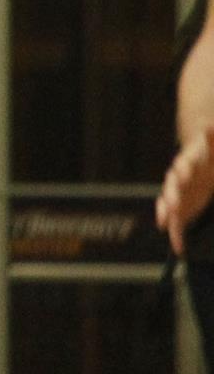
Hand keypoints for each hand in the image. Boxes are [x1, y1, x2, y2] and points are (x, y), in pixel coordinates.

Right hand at [158, 128, 213, 255]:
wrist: (204, 171)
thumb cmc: (210, 161)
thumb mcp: (213, 150)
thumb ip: (211, 138)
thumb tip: (209, 125)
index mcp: (187, 166)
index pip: (182, 167)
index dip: (183, 171)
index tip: (186, 173)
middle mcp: (178, 182)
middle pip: (172, 188)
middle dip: (172, 196)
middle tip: (173, 203)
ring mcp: (178, 197)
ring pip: (168, 206)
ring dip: (166, 214)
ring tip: (165, 222)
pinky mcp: (181, 212)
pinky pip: (176, 225)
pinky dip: (177, 236)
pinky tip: (180, 248)